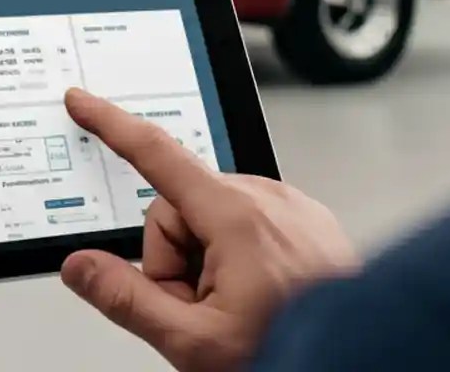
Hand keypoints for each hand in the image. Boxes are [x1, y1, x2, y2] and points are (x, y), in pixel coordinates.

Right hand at [61, 89, 358, 371]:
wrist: (367, 362)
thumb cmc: (293, 350)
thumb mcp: (193, 342)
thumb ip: (128, 300)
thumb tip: (83, 268)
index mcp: (236, 216)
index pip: (156, 156)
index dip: (111, 125)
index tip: (84, 103)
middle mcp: (268, 200)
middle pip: (179, 209)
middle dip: (173, 259)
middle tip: (199, 309)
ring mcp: (292, 208)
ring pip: (211, 218)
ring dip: (206, 261)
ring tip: (235, 308)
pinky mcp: (307, 222)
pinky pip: (248, 223)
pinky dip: (239, 256)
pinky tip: (258, 293)